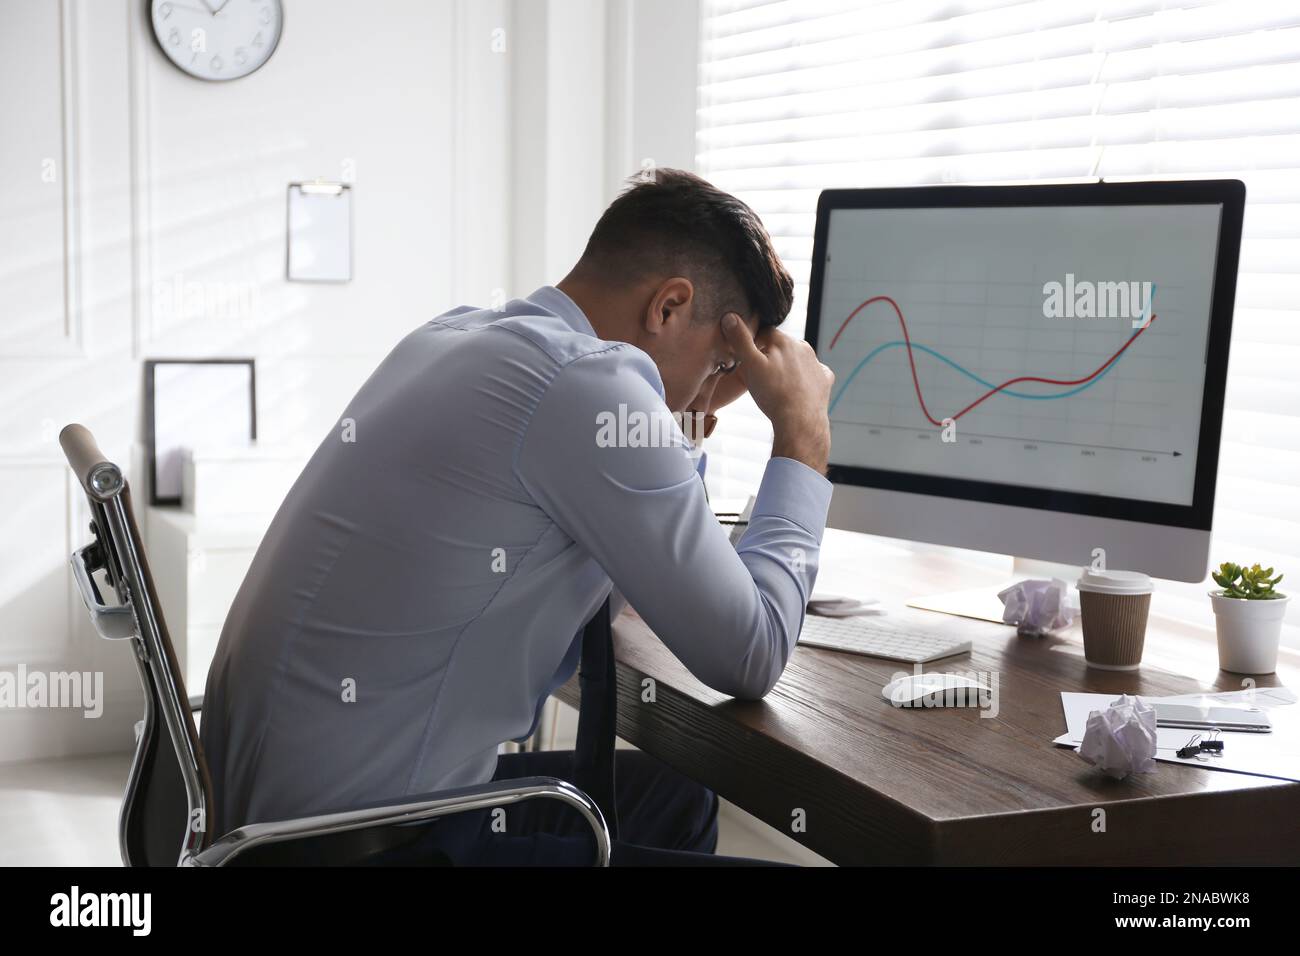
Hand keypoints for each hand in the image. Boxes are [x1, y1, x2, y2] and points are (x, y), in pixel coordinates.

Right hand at [720, 313, 832, 472]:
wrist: (800, 421)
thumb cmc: (773, 394)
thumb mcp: (750, 365)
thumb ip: (740, 340)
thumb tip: (730, 317)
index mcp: (784, 340)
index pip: (764, 332)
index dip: (753, 344)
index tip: (747, 359)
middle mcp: (802, 347)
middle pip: (781, 345)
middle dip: (770, 354)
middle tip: (760, 374)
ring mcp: (816, 363)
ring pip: (797, 358)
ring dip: (787, 365)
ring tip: (776, 384)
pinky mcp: (824, 379)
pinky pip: (814, 373)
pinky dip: (806, 377)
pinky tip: (798, 388)